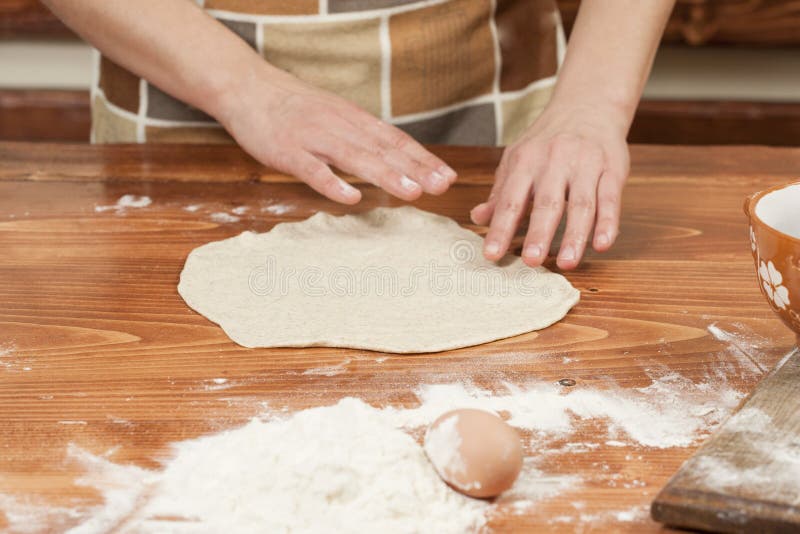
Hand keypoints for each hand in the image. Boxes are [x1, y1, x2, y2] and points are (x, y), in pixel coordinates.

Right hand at [217, 65, 456, 204]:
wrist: (248, 88)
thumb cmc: (295, 108)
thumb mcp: (336, 115)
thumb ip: (362, 137)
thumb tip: (396, 159)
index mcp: (353, 120)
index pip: (395, 140)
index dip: (422, 159)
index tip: (447, 177)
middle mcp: (340, 126)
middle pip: (382, 149)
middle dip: (415, 169)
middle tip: (441, 186)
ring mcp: (314, 138)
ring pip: (355, 158)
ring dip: (385, 175)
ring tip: (412, 191)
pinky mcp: (287, 151)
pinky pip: (312, 169)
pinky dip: (332, 183)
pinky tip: (351, 196)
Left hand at [470, 101, 629, 269]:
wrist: (588, 105)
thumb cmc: (547, 140)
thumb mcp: (517, 159)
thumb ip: (501, 192)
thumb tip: (477, 218)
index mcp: (526, 161)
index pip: (510, 200)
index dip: (501, 228)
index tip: (491, 254)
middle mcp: (555, 161)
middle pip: (547, 203)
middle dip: (538, 233)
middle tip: (531, 262)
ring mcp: (586, 164)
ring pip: (581, 204)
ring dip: (574, 235)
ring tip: (566, 262)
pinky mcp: (613, 169)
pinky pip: (610, 198)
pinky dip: (608, 223)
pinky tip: (601, 245)